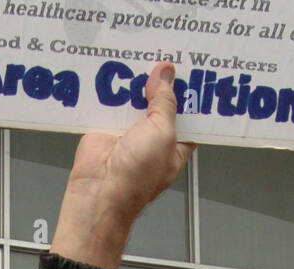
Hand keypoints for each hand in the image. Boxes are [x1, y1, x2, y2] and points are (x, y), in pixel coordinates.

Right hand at [51, 62, 194, 268]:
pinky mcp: (106, 127)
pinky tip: (117, 71)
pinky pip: (110, 102)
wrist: (100, 190)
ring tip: (143, 55)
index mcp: (174, 146)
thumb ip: (165, 102)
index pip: (187, 116)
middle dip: (162, 82)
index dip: (191, 95)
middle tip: (168, 54)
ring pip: (136, 100)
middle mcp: (152, 139)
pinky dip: (112, 89)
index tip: (194, 70)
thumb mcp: (163, 132)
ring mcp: (128, 133)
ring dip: (137, 82)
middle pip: (160, 103)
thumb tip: (165, 75)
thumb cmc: (136, 176)